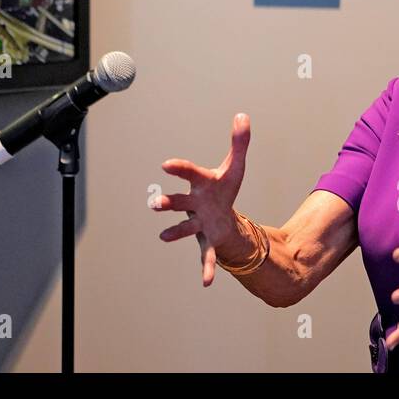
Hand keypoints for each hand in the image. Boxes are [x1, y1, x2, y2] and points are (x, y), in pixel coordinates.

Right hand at [154, 113, 251, 286]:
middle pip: (179, 202)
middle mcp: (194, 203)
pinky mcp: (206, 240)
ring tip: (163, 237)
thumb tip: (243, 116)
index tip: (166, 165)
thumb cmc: (223, 189)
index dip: (178, 168)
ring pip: (184, 227)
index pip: (189, 173)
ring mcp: (198, 223)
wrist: (220, 214)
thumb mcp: (235, 166)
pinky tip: (206, 282)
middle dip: (167, 203)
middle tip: (155, 204)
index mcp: (201, 183)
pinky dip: (206, 268)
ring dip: (174, 231)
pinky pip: (206, 255)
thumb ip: (239, 142)